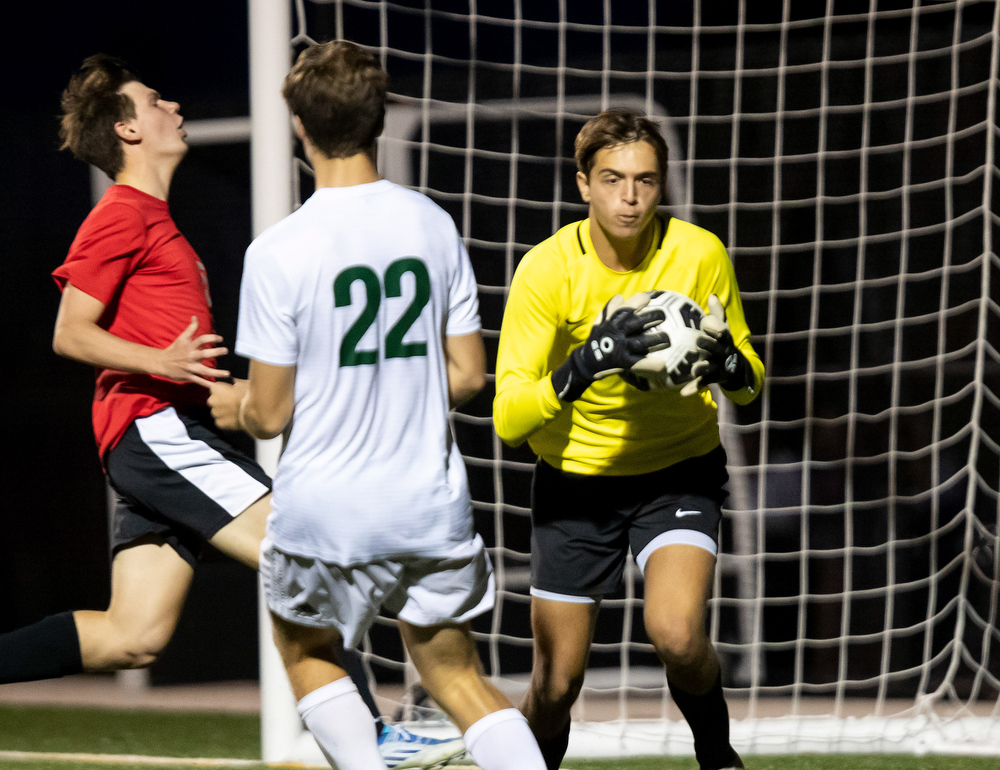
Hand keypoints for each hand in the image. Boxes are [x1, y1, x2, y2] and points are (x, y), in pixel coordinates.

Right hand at [156, 316, 229, 386]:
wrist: (161, 363)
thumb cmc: (174, 349)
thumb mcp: (181, 338)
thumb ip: (191, 328)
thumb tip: (195, 316)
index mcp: (189, 346)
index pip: (202, 339)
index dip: (212, 337)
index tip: (221, 338)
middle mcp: (190, 356)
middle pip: (205, 354)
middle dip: (216, 352)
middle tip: (225, 350)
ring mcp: (190, 367)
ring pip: (205, 371)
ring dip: (217, 372)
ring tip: (228, 373)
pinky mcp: (188, 376)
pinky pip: (199, 381)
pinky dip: (207, 384)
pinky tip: (216, 386)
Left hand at [208, 378, 247, 430]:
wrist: (256, 410)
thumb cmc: (249, 394)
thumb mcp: (240, 383)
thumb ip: (230, 381)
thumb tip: (227, 378)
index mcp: (215, 388)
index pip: (214, 389)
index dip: (222, 391)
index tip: (230, 393)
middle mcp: (212, 400)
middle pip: (213, 402)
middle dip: (221, 402)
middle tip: (233, 404)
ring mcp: (215, 413)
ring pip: (217, 412)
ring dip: (223, 412)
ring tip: (236, 412)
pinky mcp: (220, 423)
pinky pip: (220, 422)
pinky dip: (226, 421)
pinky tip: (235, 419)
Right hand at [551, 292, 666, 401]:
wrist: (588, 362)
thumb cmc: (598, 339)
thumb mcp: (599, 322)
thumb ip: (610, 309)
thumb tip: (621, 296)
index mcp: (611, 322)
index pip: (625, 307)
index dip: (638, 301)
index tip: (649, 297)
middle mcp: (616, 333)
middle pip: (636, 322)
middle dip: (652, 316)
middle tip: (663, 315)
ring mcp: (620, 348)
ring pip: (641, 342)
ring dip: (656, 339)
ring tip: (667, 338)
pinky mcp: (623, 363)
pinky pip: (639, 363)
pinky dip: (651, 363)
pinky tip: (662, 363)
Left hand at [679, 294, 754, 396]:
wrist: (736, 368)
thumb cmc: (723, 343)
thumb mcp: (723, 329)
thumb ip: (717, 314)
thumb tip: (713, 295)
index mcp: (725, 339)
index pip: (722, 331)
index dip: (715, 327)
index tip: (705, 323)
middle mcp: (723, 353)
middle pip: (716, 348)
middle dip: (708, 344)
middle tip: (698, 341)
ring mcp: (719, 367)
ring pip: (710, 367)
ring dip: (702, 367)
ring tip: (694, 369)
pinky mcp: (713, 379)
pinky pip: (703, 384)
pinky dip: (694, 388)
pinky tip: (683, 392)